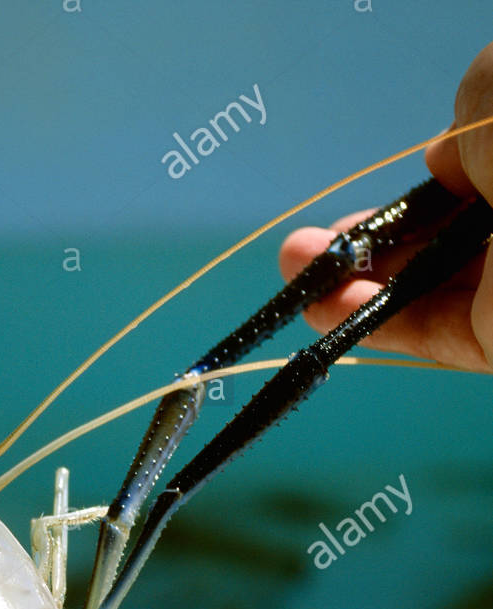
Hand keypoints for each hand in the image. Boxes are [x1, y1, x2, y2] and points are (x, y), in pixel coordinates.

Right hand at [279, 41, 492, 370]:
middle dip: (376, 237)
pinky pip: (432, 333)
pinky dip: (373, 323)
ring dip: (353, 282)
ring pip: (430, 287)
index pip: (488, 176)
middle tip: (312, 241)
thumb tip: (449, 165)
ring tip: (294, 271)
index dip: (442, 177)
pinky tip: (321, 306)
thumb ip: (470, 116)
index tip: (417, 176)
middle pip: (446, 237)